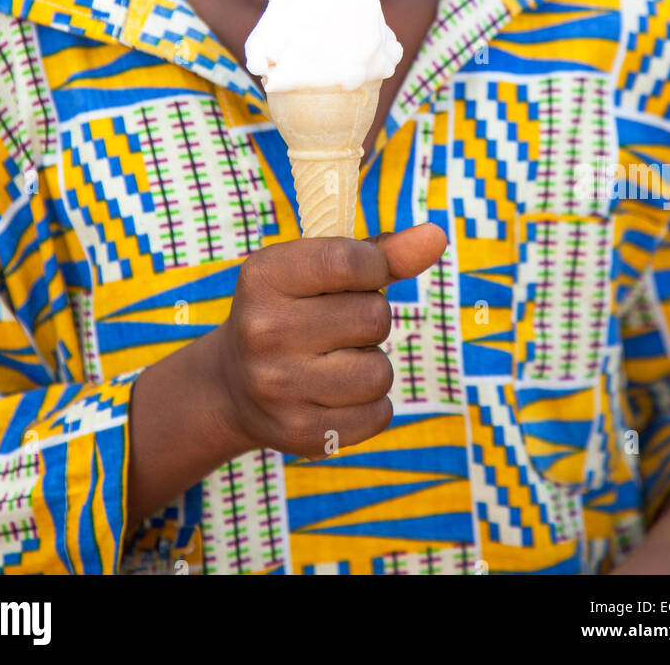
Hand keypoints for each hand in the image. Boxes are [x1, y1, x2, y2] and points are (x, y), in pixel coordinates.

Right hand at [214, 223, 446, 459]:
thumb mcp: (317, 270)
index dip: (375, 266)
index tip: (365, 273)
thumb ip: (379, 252)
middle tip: (339, 324)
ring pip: (380, 372)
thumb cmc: (292, 310)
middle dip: (371, 318)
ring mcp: (279, 387)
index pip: (347, 262)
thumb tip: (436, 235)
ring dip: (373, 363)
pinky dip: (371, 403)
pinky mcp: (301, 433)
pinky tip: (337, 392)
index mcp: (264, 277)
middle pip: (373, 318)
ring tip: (339, 359)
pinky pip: (378, 415)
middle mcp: (264, 331)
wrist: (233, 384)